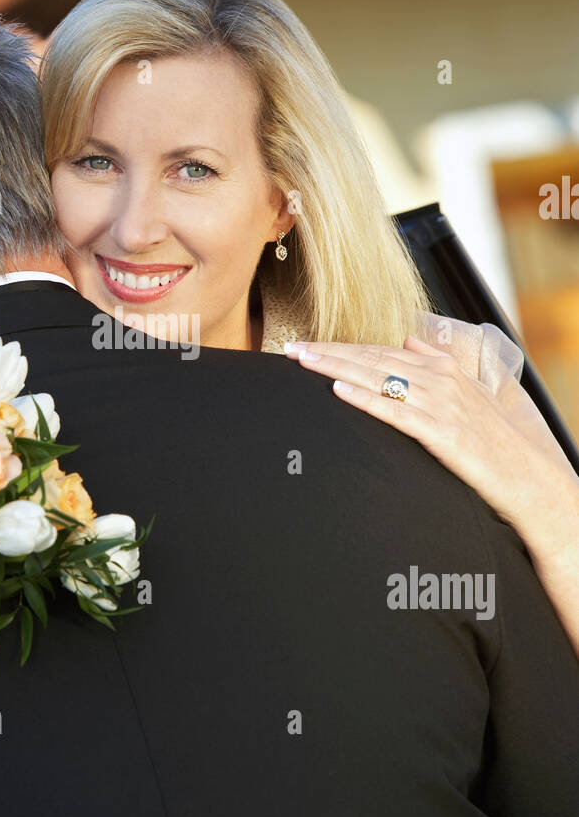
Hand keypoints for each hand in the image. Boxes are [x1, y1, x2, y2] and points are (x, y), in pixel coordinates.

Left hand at [284, 334, 566, 534]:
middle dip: (328, 353)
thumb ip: (436, 364)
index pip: (379, 351)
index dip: (341, 348)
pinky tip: (338, 391)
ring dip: (336, 369)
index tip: (307, 346)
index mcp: (441, 367)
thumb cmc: (492, 439)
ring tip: (303, 363)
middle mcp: (439, 379)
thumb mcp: (467, 392)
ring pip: (377, 379)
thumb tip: (407, 340)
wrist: (525, 476)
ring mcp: (440, 404)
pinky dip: (365, 399)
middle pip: (371, 360)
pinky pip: (394, 412)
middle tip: (290, 349)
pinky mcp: (441, 433)